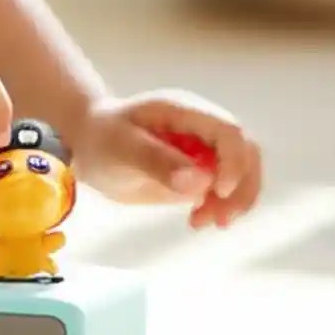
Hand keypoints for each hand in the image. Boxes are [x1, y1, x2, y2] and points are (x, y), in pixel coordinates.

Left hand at [71, 89, 261, 228]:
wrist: (89, 146)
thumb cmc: (101, 140)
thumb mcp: (121, 149)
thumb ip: (157, 162)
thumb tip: (201, 181)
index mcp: (185, 111)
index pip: (229, 131)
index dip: (233, 162)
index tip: (217, 192)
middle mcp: (202, 127)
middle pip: (246, 153)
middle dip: (241, 188)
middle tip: (219, 220)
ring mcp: (204, 149)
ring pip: (242, 174)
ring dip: (234, 202)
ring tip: (203, 223)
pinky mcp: (200, 171)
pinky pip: (225, 189)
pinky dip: (221, 207)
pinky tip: (197, 221)